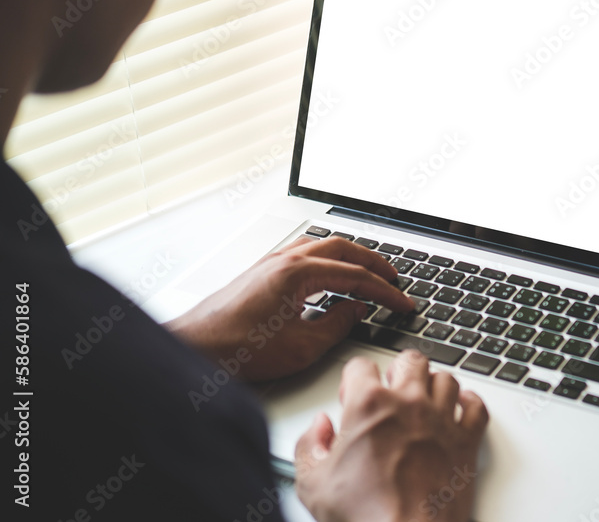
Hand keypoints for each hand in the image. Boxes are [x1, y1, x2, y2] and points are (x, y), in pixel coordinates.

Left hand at [167, 236, 413, 380]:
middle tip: (394, 278)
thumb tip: (355, 311)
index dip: (385, 291)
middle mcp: (284, 260)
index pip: (356, 275)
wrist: (194, 351)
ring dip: (349, 258)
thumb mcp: (302, 347)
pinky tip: (330, 280)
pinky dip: (327, 263)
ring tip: (367, 274)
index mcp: (298, 273)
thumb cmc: (236, 350)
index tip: (403, 303)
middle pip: (342, 248)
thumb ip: (337, 324)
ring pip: (321, 247)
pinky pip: (303, 256)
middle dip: (373, 262)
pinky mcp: (261, 274)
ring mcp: (270, 264)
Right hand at [295, 351, 488, 521]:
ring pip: (445, 378)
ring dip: (433, 385)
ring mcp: (442, 419)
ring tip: (423, 400)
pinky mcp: (467, 441)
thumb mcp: (313, 484)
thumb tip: (319, 428)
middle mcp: (409, 403)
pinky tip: (460, 408)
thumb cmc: (366, 517)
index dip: (353, 379)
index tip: (351, 393)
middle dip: (398, 370)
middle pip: (409, 360)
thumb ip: (309, 446)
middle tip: (390, 390)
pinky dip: (470, 403)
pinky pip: (476, 407)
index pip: (360, 366)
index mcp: (369, 405)